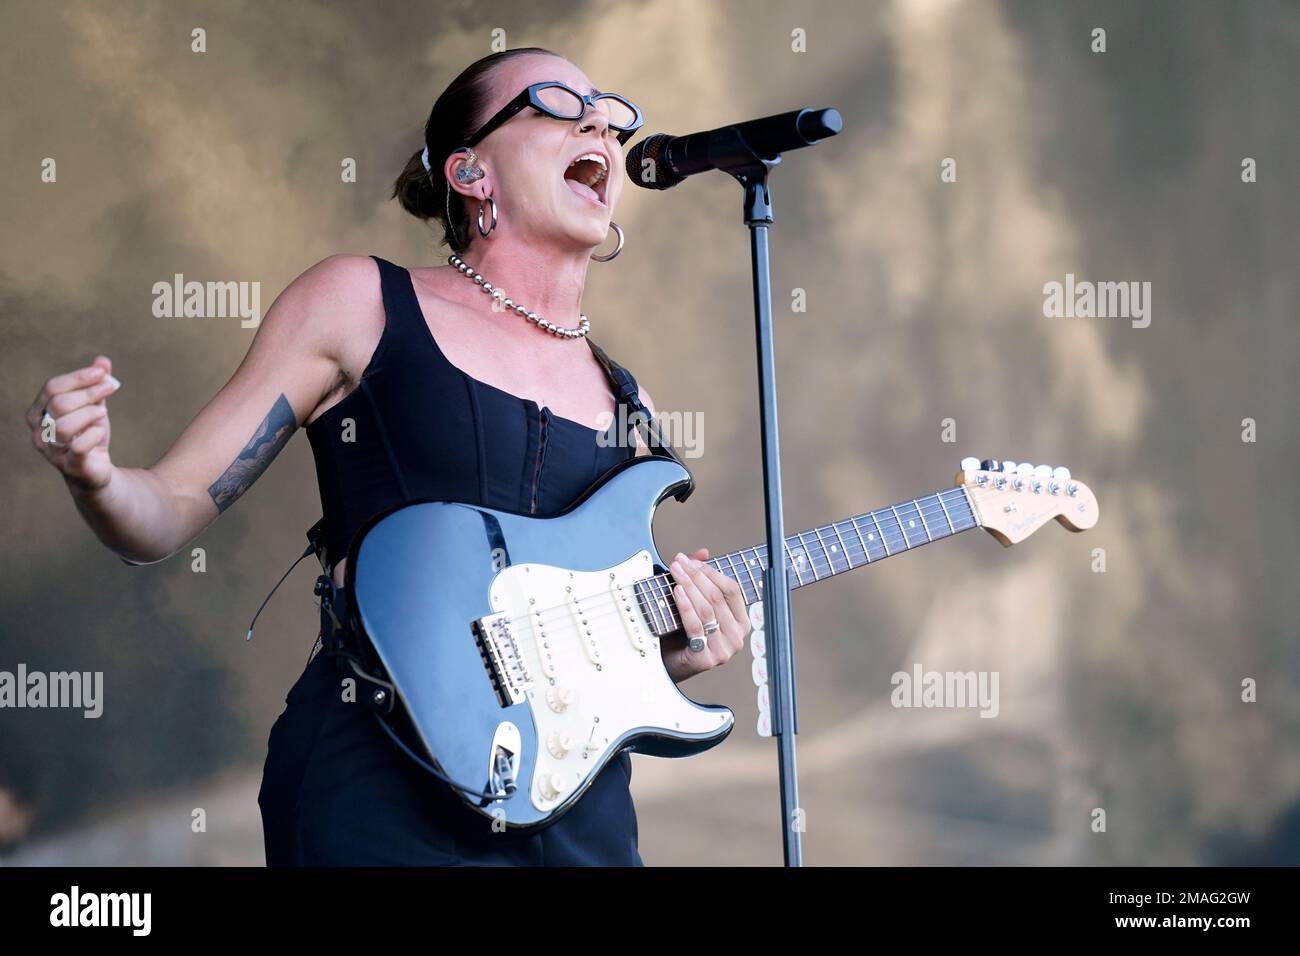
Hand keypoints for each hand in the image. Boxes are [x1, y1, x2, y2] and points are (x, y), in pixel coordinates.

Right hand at [26, 356, 119, 493]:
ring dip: (89, 413)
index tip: (103, 373)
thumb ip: (96, 384)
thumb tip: (103, 361)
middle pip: (59, 403)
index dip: (79, 377)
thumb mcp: (94, 406)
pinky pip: (78, 447)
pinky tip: (101, 431)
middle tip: (111, 388)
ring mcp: (51, 451)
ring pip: (64, 425)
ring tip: (103, 413)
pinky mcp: (69, 466)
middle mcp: (39, 431)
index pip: (52, 387)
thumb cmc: (90, 434)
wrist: (97, 470)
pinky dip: (94, 434)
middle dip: (89, 393)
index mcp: (39, 412)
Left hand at [661, 548, 750, 682]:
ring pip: (707, 610)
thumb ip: (699, 579)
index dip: (711, 572)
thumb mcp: (694, 603)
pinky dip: (685, 606)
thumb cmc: (682, 635)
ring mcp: (723, 650)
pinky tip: (677, 592)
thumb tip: (703, 553)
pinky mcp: (706, 659)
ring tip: (675, 574)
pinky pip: (696, 626)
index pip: (733, 590)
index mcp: (740, 622)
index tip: (691, 561)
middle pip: (718, 597)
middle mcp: (737, 637)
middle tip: (678, 563)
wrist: (668, 667)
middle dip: (696, 576)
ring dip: (689, 587)